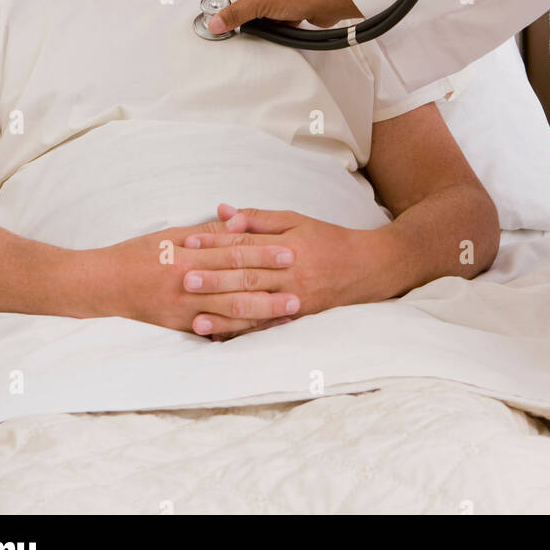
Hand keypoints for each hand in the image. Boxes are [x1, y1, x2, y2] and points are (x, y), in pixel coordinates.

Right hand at [93, 211, 300, 337]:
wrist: (104, 284)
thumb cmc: (139, 254)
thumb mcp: (171, 235)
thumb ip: (206, 233)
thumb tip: (237, 224)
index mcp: (187, 255)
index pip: (233, 253)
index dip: (263, 252)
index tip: (289, 250)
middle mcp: (187, 283)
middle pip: (237, 283)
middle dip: (271, 283)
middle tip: (301, 281)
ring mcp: (183, 309)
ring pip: (231, 311)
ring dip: (263, 310)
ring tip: (290, 308)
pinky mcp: (179, 327)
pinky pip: (216, 330)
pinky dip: (240, 330)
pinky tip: (260, 328)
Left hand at [181, 203, 378, 332]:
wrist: (365, 268)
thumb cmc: (326, 239)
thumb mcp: (295, 220)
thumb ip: (257, 219)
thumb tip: (223, 212)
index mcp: (288, 247)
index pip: (246, 245)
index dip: (216, 244)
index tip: (189, 244)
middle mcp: (290, 275)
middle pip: (247, 277)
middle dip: (214, 279)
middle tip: (184, 278)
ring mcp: (294, 300)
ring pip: (254, 307)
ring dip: (223, 314)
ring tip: (195, 319)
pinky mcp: (297, 318)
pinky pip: (266, 328)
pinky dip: (242, 333)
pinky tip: (221, 337)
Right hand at [207, 0, 359, 33]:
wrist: (329, 0)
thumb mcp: (259, 3)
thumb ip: (234, 14)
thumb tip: (214, 23)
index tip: (212, 13)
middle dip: (249, 11)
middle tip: (247, 19)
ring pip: (260, 8)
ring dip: (265, 17)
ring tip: (274, 17)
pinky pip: (274, 13)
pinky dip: (277, 20)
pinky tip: (286, 19)